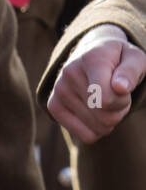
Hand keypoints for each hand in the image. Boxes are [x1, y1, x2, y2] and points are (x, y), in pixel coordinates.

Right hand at [47, 24, 145, 142]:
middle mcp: (70, 73)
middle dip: (119, 110)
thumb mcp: (135, 58)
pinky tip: (94, 112)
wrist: (91, 52)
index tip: (123, 89)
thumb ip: (131, 71)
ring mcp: (59, 90)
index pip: (105, 100)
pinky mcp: (53, 106)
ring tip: (105, 100)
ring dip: (109, 119)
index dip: (123, 101)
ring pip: (99, 128)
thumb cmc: (118, 59)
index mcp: (91, 59)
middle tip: (116, 95)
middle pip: (106, 117)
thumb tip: (120, 88)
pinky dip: (96, 130)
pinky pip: (86, 136)